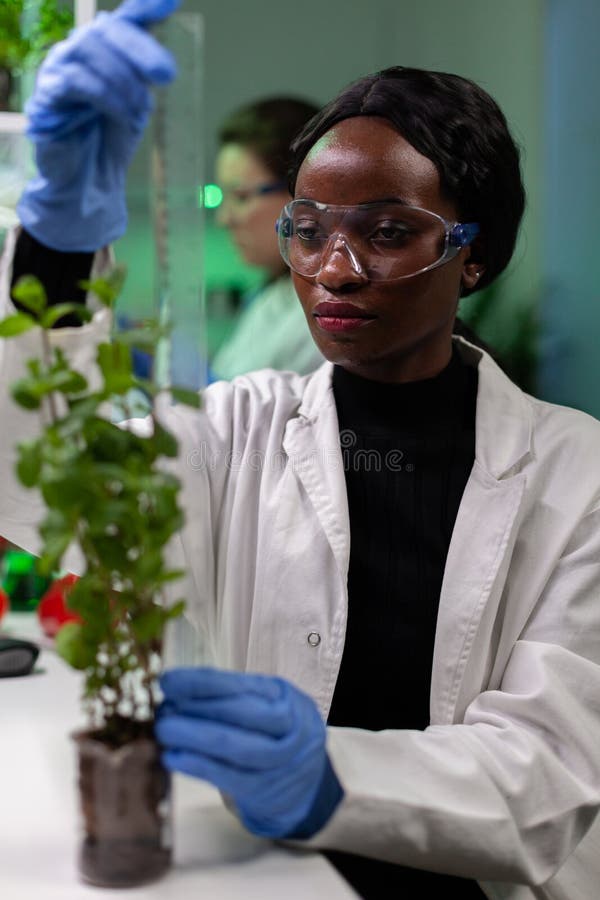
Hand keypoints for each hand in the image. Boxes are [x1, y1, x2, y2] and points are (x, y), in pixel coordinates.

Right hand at [17, 0, 180, 252]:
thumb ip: (143, 76)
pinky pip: (76, 81)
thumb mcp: (137, 102)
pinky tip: (124, 116)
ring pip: (89, 49)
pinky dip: (106, 97)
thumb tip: (163, 62)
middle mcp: (78, 50)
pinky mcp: (47, 94)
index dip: (147, 6)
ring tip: (141, 113)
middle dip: (141, 48)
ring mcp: (58, 68)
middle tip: (168, 73)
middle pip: (108, 28)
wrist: (90, 180)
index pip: (126, 19)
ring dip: (124, 81)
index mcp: (104, 50)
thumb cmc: (111, 137)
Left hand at [156, 667, 342, 837]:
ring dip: (194, 737)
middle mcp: (288, 725)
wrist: (306, 781)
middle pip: (241, 713)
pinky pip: (229, 777)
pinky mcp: (264, 789)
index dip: (201, 683)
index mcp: (284, 696)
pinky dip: (198, 766)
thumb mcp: (266, 703)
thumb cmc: (274, 732)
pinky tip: (174, 757)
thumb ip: (230, 696)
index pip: (240, 686)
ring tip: (164, 730)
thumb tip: (176, 693)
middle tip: (163, 708)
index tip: (168, 680)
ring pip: (235, 746)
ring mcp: (280, 760)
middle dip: (197, 708)